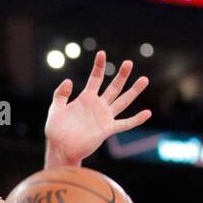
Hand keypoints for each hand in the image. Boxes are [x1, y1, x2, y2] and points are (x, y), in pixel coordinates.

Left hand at [45, 51, 150, 167]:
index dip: (99, 66)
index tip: (102, 53)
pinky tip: (147, 113)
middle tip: (129, 62)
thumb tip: (68, 80)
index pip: (95, 78)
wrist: (60, 149)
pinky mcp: (107, 129)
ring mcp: (104, 117)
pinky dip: (136, 119)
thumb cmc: (56, 131)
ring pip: (122, 101)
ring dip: (133, 91)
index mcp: (86, 98)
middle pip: (113, 87)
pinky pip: (125, 124)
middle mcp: (98, 106)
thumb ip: (60, 94)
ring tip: (144, 79)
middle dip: (121, 75)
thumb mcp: (55, 109)